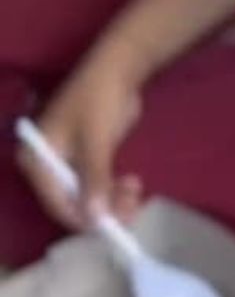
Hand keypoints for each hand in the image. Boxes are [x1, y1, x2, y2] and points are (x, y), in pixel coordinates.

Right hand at [15, 59, 145, 231]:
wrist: (116, 71)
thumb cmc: (99, 101)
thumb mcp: (96, 141)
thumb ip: (94, 179)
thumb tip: (92, 216)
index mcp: (37, 159)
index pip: (55, 202)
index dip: (83, 218)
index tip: (112, 226)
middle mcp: (46, 166)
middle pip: (71, 202)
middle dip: (102, 207)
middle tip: (134, 203)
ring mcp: (66, 163)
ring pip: (88, 196)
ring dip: (112, 199)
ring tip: (135, 186)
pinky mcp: (86, 160)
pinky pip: (97, 185)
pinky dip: (113, 189)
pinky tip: (132, 183)